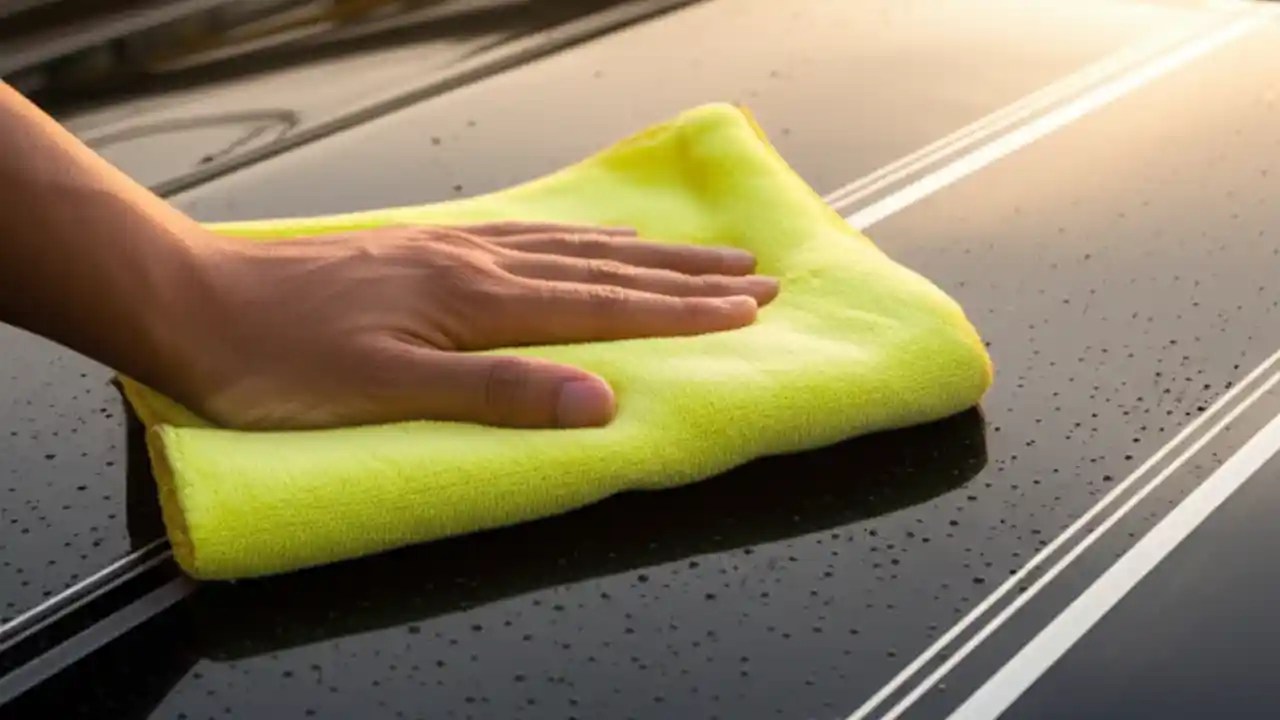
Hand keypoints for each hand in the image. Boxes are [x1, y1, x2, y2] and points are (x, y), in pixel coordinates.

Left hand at [167, 222, 778, 429]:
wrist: (195, 305)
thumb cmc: (279, 361)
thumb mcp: (388, 391)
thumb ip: (499, 393)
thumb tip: (600, 402)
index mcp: (477, 299)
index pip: (605, 306)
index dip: (682, 311)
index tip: (747, 310)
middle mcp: (476, 263)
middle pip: (605, 267)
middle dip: (686, 275)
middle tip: (753, 275)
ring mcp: (451, 250)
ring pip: (572, 247)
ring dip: (645, 253)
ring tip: (698, 253)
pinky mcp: (424, 250)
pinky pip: (527, 236)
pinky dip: (578, 239)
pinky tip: (589, 239)